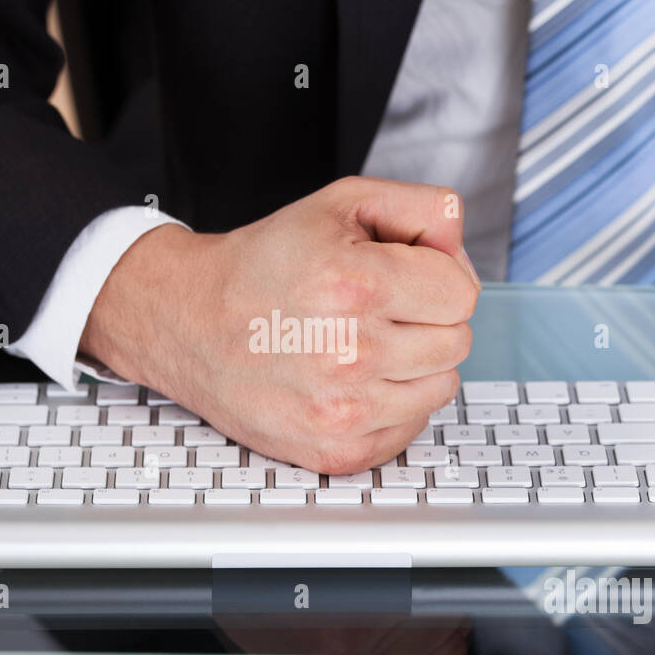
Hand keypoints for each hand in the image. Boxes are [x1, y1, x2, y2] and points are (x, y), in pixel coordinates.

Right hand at [81, 177, 480, 473]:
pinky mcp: (336, 450)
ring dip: (414, 364)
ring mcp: (343, 410)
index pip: (462, 293)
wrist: (189, 322)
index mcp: (355, 285)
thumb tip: (465, 258)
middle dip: (427, 319)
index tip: (400, 276)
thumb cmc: (264, 264)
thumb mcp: (342, 204)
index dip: (437, 277)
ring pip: (442, 387)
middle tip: (377, 309)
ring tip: (362, 344)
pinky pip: (411, 427)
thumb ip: (425, 212)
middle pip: (457, 341)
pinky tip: (352, 380)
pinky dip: (392, 404)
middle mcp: (350, 353)